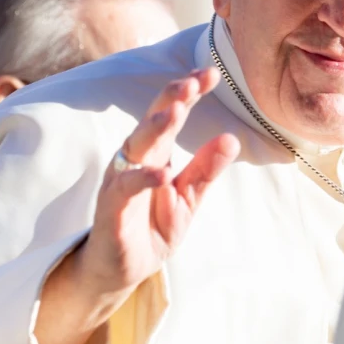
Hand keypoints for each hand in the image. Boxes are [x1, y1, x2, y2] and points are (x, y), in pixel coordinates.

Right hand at [80, 67, 239, 293]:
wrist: (122, 270)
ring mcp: (122, 180)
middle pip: (153, 120)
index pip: (172, 114)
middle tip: (193, 81)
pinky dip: (143, 178)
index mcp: (156, 153)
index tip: (211, 72)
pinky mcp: (112, 206)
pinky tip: (163, 174)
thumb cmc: (152, 228)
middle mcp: (136, 159)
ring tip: (177, 112)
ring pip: (136, 145)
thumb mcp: (188, 198)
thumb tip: (231, 138)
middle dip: (172, 98)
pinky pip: (126, 187)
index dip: (189, 92)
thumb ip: (205, 169)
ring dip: (156, 128)